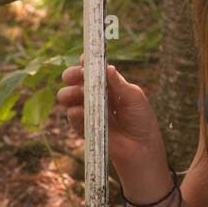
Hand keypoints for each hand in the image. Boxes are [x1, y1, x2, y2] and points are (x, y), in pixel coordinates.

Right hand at [54, 53, 165, 168]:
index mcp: (106, 84)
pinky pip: (72, 117)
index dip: (85, 63)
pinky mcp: (83, 127)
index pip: (90, 69)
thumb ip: (119, 83)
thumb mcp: (134, 97)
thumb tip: (107, 67)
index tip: (84, 60)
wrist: (141, 147)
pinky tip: (81, 111)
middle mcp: (92, 94)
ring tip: (82, 95)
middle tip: (80, 77)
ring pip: (66, 96)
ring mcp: (86, 110)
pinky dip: (74, 112)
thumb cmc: (141, 119)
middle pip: (72, 79)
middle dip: (72, 75)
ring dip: (70, 92)